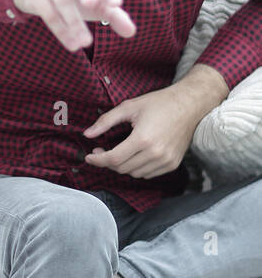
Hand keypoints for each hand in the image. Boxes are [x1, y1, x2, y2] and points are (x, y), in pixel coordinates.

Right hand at [10, 0, 135, 50]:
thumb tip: (131, 32)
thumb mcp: (95, 0)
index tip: (117, 4)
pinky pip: (48, 14)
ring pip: (62, 2)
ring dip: (73, 23)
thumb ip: (114, 14)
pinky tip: (73, 45)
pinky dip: (61, 30)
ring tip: (86, 43)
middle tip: (92, 4)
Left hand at [83, 68, 226, 177]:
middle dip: (107, 162)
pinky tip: (132, 156)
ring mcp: (166, 161)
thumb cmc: (159, 103)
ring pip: (134, 174)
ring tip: (117, 152)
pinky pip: (147, 174)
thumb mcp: (128, 107)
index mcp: (143, 139)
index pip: (114, 159)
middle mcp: (156, 153)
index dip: (97, 160)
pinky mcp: (173, 164)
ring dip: (122, 166)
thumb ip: (105, 122)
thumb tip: (87, 134)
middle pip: (122, 168)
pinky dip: (136, 168)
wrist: (189, 105)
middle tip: (101, 150)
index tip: (88, 156)